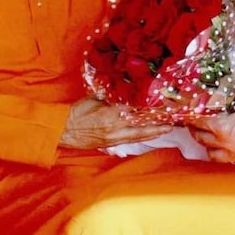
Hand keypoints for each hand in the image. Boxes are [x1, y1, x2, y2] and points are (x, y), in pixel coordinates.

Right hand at [58, 99, 173, 149]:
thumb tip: (123, 91)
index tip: (162, 102)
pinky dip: (143, 137)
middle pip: (142, 125)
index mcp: (110, 113)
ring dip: (154, 132)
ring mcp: (114, 137)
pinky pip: (131, 140)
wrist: (62, 131)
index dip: (150, 107)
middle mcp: (115, 127)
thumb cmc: (75, 112)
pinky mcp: (111, 143)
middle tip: (173, 119)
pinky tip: (152, 135)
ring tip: (168, 129)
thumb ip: (110, 96)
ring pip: (139, 135)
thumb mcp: (93, 98)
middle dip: (158, 123)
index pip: (135, 110)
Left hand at [189, 83, 234, 163]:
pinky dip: (223, 154)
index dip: (192, 117)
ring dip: (207, 147)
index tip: (188, 114)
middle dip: (195, 132)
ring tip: (207, 140)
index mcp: (223, 128)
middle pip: (202, 140)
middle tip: (193, 126)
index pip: (200, 123)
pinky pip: (229, 159)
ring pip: (213, 155)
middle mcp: (226, 145)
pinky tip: (227, 148)